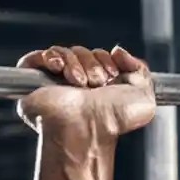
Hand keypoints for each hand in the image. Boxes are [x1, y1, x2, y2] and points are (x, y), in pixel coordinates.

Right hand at [15, 45, 155, 136]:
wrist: (89, 128)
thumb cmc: (116, 121)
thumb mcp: (144, 97)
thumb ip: (140, 70)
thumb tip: (118, 51)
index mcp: (100, 85)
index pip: (99, 55)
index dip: (106, 59)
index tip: (111, 75)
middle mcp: (77, 84)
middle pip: (81, 52)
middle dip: (91, 63)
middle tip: (95, 83)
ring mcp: (54, 84)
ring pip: (62, 53)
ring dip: (74, 63)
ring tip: (79, 83)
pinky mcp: (34, 85)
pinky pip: (34, 58)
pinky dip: (48, 56)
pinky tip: (58, 67)